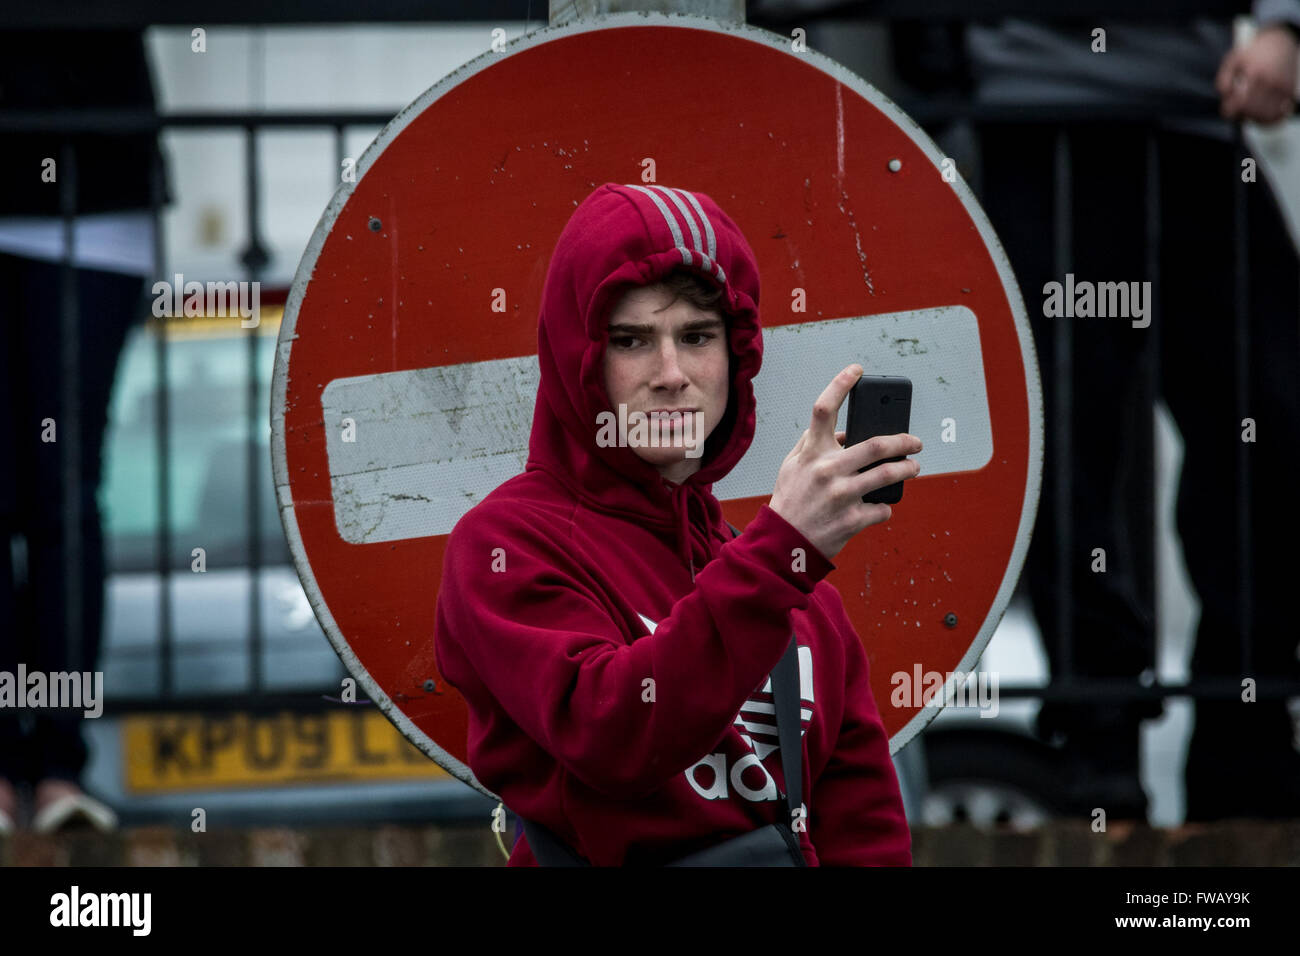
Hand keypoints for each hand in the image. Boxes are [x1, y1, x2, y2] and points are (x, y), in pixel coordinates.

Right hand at [769, 363, 921, 561]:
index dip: (841, 384)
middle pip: (876, 444)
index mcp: (811, 452)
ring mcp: (842, 495)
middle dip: (904, 441)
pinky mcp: (853, 519)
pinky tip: (881, 506)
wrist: (784, 544)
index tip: (857, 370)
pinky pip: (882, 507)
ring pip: (889, 474)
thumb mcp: (792, 466)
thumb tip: (841, 431)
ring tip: (914, 467)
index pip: (824, 409)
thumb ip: (812, 443)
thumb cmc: (790, 501)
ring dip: (908, 469)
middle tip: (915, 442)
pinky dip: (885, 506)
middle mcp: (827, 470)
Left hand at [1216, 25, 1298, 124]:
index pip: (1241, 102)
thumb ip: (1223, 79)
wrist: (1281, 41)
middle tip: (1236, 108)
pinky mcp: (1289, 92)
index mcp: (1256, 72)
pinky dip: (1266, 120)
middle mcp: (1272, 81)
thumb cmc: (1252, 53)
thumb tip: (1226, 95)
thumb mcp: (1233, 60)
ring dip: (1252, 118)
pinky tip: (1258, 115)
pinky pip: (1277, 115)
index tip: (1226, 106)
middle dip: (1239, 113)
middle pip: (1252, 111)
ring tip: (1246, 110)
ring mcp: (1283, 87)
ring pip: (1265, 116)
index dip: (1229, 110)